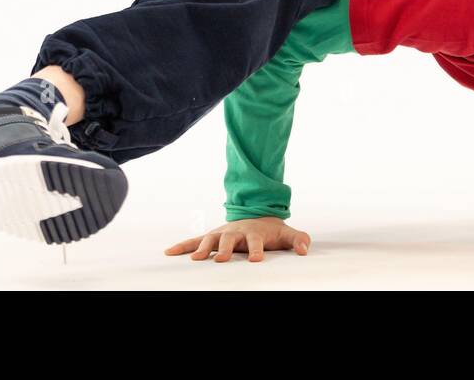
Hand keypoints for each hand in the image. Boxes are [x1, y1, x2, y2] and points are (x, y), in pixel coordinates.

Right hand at [163, 216, 311, 262]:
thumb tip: (304, 250)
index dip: (256, 250)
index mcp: (254, 232)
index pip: (256, 241)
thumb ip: (298, 239)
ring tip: (194, 258)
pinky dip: (183, 245)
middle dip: (225, 248)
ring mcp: (222, 233)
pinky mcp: (212, 236)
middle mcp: (236, 231)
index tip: (256, 259)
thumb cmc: (272, 230)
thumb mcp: (287, 234)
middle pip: (229, 239)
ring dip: (202, 248)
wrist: (257, 215)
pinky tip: (169, 252)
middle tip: (220, 259)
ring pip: (210, 238)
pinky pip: (195, 240)